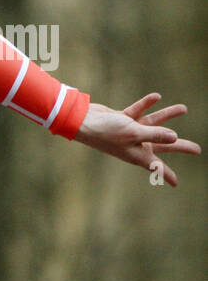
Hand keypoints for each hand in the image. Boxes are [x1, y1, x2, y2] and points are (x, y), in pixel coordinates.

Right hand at [73, 93, 199, 185]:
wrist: (82, 121)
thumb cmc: (106, 132)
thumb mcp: (134, 133)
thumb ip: (155, 134)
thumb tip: (175, 137)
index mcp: (137, 154)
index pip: (157, 167)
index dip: (167, 175)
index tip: (176, 183)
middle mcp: (135, 144)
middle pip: (163, 145)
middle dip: (180, 146)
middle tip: (197, 150)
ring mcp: (129, 132)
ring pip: (154, 123)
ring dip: (167, 115)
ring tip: (183, 108)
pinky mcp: (122, 120)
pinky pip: (139, 111)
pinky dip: (146, 104)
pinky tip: (156, 97)